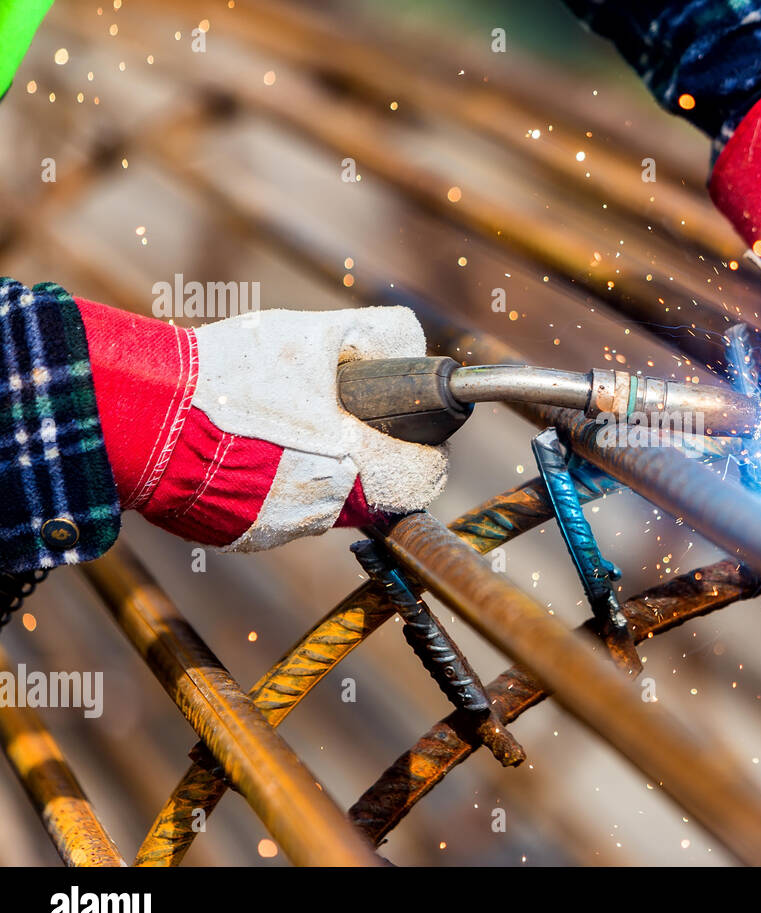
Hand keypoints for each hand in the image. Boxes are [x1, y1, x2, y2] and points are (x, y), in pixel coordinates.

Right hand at [80, 301, 446, 550]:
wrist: (144, 413)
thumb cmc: (231, 372)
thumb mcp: (311, 335)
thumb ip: (375, 336)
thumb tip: (413, 348)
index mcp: (355, 463)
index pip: (425, 478)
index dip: (424, 452)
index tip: (408, 432)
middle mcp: (326, 506)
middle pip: (377, 492)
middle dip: (370, 460)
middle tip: (344, 424)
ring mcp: (283, 528)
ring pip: (329, 504)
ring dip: (322, 472)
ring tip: (288, 429)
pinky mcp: (245, 537)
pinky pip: (281, 515)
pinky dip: (277, 488)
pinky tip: (251, 452)